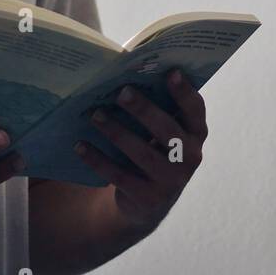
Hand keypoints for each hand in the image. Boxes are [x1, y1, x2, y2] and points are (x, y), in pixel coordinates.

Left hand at [75, 69, 206, 229]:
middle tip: (122, 92)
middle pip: (168, 130)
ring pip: (143, 154)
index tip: (171, 72)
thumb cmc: (154, 150)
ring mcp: (171, 181)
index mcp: (195, 133)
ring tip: (95, 115)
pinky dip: (98, 160)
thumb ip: (157, 108)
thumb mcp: (163, 132)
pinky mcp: (148, 198)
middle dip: (145, 110)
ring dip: (117, 132)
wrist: (149, 202)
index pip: (195, 110)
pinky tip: (80, 145)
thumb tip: (127, 72)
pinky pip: (120, 176)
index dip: (185, 92)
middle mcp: (190, 157)